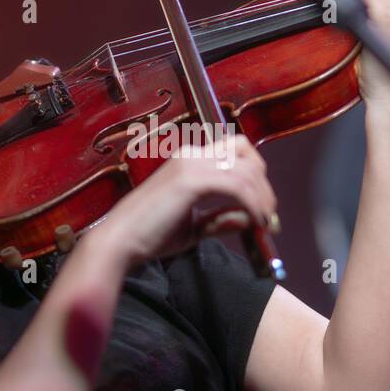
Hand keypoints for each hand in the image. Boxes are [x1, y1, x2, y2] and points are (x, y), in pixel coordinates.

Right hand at [90, 135, 276, 265]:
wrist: (119, 241)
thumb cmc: (148, 236)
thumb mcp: (192, 227)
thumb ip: (219, 220)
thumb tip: (247, 219)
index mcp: (188, 160)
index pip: (234, 149)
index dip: (255, 172)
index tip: (263, 203)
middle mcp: (190, 155)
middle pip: (245, 152)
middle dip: (264, 183)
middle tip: (269, 214)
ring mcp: (190, 165)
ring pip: (245, 170)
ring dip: (262, 197)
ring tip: (266, 223)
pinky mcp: (191, 180)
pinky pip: (236, 186)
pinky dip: (252, 204)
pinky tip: (255, 221)